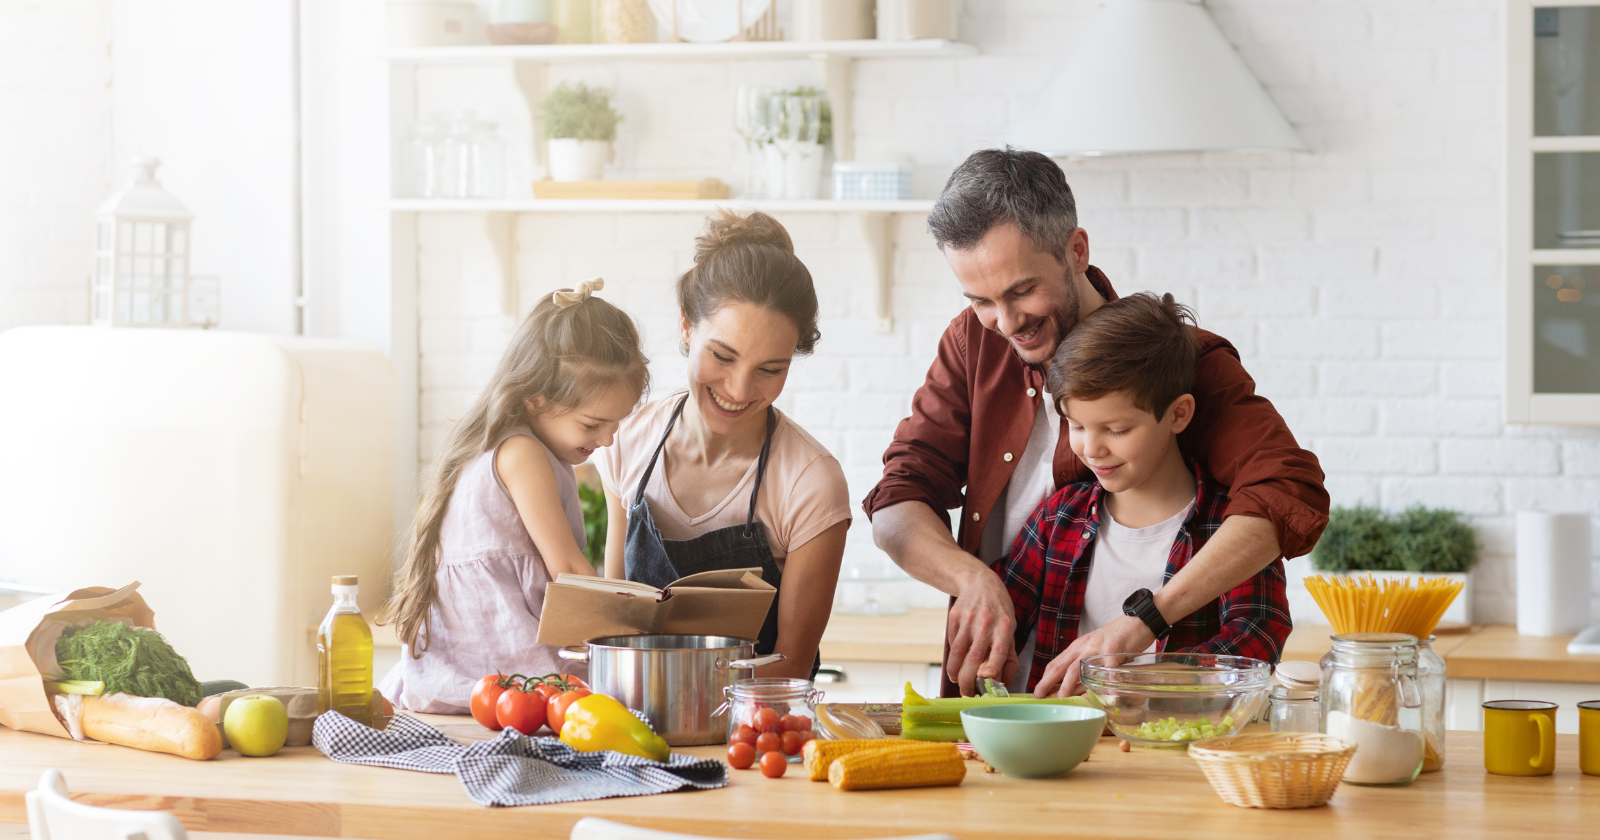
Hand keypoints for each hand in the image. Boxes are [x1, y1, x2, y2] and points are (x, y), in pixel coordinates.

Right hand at [944, 566, 1018, 695]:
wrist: (980, 583)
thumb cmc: (999, 612)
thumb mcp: (1011, 630)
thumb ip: (1009, 658)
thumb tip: (1003, 683)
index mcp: (1005, 627)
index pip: (999, 651)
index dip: (992, 667)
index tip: (985, 680)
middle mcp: (986, 623)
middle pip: (974, 656)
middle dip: (968, 680)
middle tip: (967, 693)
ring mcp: (968, 620)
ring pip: (957, 652)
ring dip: (954, 671)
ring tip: (957, 682)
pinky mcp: (954, 617)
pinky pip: (951, 642)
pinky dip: (952, 657)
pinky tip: (955, 664)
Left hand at [1032, 615, 1154, 697]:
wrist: (1137, 621)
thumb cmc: (1117, 639)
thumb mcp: (1095, 649)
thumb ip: (1086, 664)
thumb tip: (1076, 688)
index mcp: (1078, 647)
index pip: (1056, 664)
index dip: (1044, 679)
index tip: (1037, 693)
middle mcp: (1084, 647)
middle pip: (1062, 667)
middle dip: (1048, 683)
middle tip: (1040, 697)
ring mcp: (1098, 648)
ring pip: (1078, 668)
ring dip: (1069, 685)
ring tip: (1063, 699)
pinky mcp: (1114, 649)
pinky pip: (1108, 669)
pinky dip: (1106, 683)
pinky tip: (1106, 695)